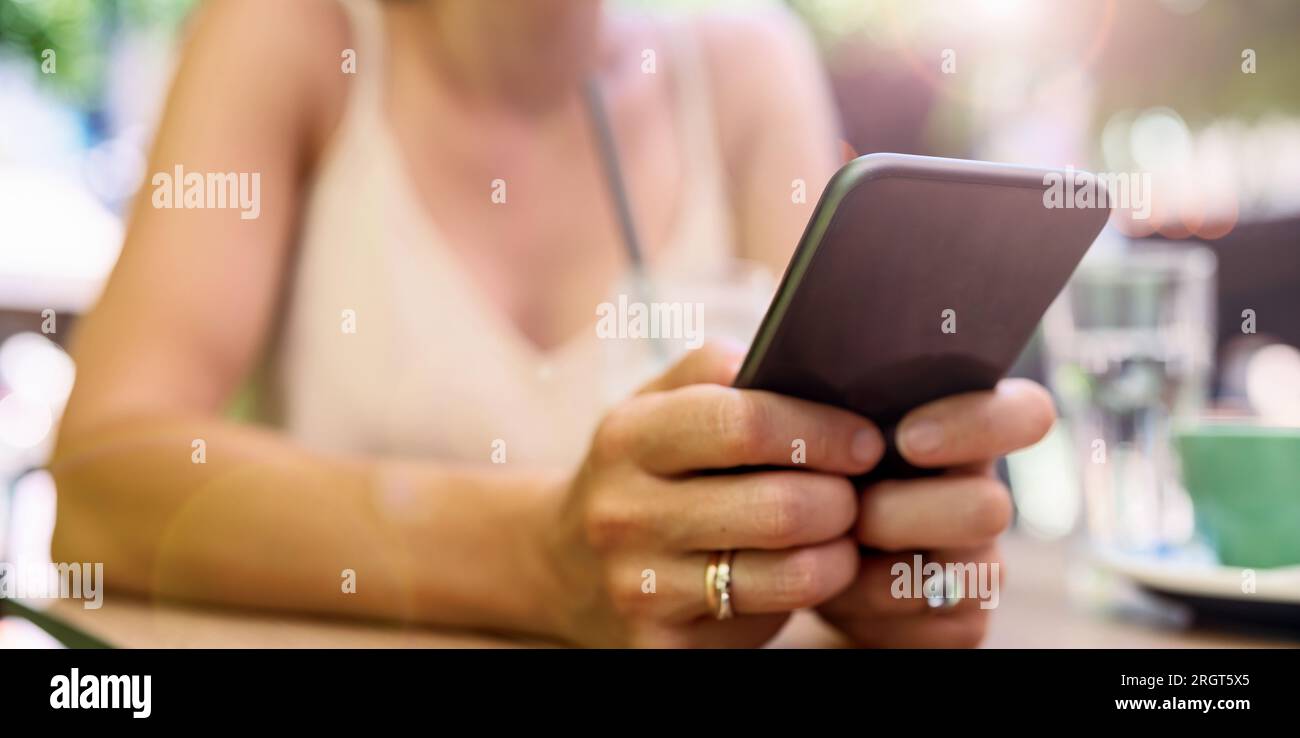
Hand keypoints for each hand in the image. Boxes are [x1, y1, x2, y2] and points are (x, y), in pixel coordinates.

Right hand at [541, 343, 885, 646]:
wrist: (566, 566)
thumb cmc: (644, 469)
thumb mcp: (658, 403)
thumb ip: (720, 371)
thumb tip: (811, 365)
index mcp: (629, 438)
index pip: (745, 425)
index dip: (821, 431)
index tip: (864, 440)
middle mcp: (625, 515)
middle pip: (780, 507)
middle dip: (842, 498)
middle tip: (853, 493)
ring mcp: (641, 588)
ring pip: (789, 574)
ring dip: (838, 553)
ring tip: (839, 536)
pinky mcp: (663, 648)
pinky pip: (772, 620)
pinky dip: (809, 596)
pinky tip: (805, 573)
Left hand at [815, 379, 1054, 646]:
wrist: (794, 562)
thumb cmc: (808, 476)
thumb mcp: (816, 432)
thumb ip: (833, 397)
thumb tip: (810, 360)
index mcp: (962, 431)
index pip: (1025, 414)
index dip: (979, 425)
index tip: (908, 439)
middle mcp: (984, 495)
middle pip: (989, 508)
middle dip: (899, 512)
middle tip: (847, 510)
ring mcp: (979, 564)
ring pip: (955, 573)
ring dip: (874, 567)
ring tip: (828, 549)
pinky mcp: (963, 623)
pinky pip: (928, 625)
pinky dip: (866, 611)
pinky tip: (838, 592)